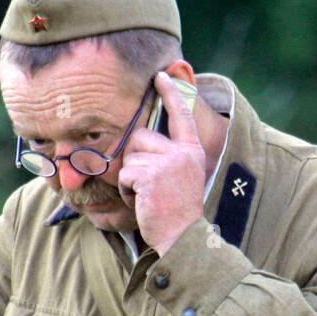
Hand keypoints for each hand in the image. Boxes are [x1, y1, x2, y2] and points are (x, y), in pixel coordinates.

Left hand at [117, 71, 206, 254]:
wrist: (184, 239)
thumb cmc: (178, 214)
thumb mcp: (181, 179)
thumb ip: (168, 157)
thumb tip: (138, 142)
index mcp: (192, 151)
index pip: (181, 115)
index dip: (171, 93)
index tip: (161, 76)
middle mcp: (182, 153)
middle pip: (140, 137)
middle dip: (134, 159)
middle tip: (147, 185)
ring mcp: (167, 163)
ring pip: (129, 158)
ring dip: (130, 180)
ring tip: (148, 198)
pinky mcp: (150, 175)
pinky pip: (124, 175)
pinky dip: (127, 192)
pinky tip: (143, 203)